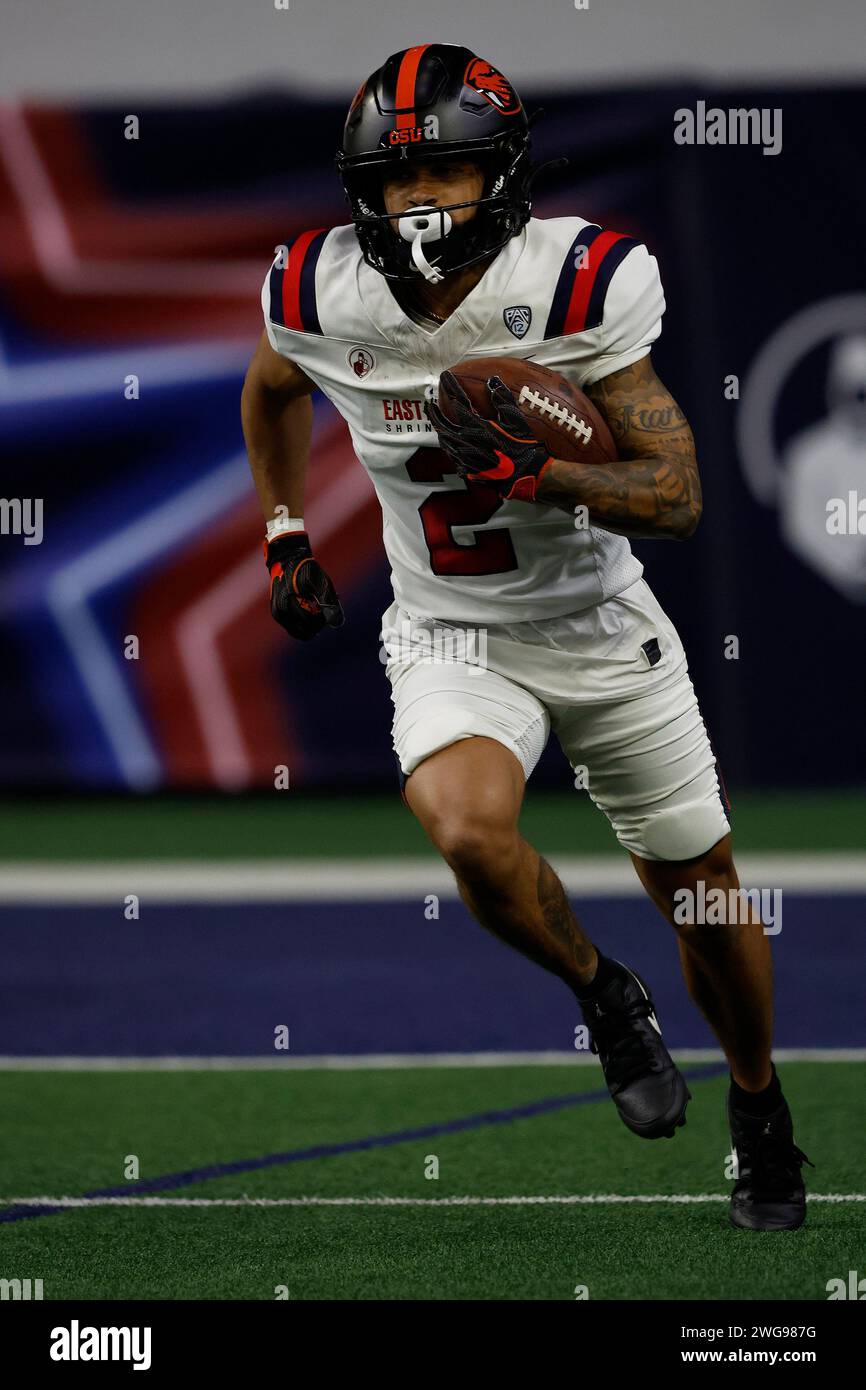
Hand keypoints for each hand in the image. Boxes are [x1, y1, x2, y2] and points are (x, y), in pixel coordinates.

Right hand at [264, 531, 343, 639]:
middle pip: (304, 632)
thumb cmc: (306, 570)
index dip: (322, 621)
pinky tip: (308, 609)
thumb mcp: (321, 583)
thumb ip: (329, 603)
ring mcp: (278, 613)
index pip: (310, 624)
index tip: (326, 610)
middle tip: (322, 612)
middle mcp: (281, 611)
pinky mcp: (276, 613)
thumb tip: (336, 622)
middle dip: (316, 625)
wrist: (287, 560)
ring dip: (308, 625)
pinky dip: (301, 622)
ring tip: (315, 609)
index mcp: (290, 603)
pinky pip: (292, 627)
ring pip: (298, 632)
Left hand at [426, 372, 552, 501]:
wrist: (524, 474)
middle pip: (444, 425)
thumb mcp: (516, 421)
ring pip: (446, 441)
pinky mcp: (469, 469)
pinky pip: (452, 456)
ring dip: (439, 429)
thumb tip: (493, 381)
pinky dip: (447, 446)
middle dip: (435, 413)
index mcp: (480, 427)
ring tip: (436, 422)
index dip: (451, 388)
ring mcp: (467, 457)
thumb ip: (503, 400)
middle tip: (429, 405)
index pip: (460, 403)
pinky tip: (447, 442)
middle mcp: (469, 442)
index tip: (445, 377)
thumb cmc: (522, 446)